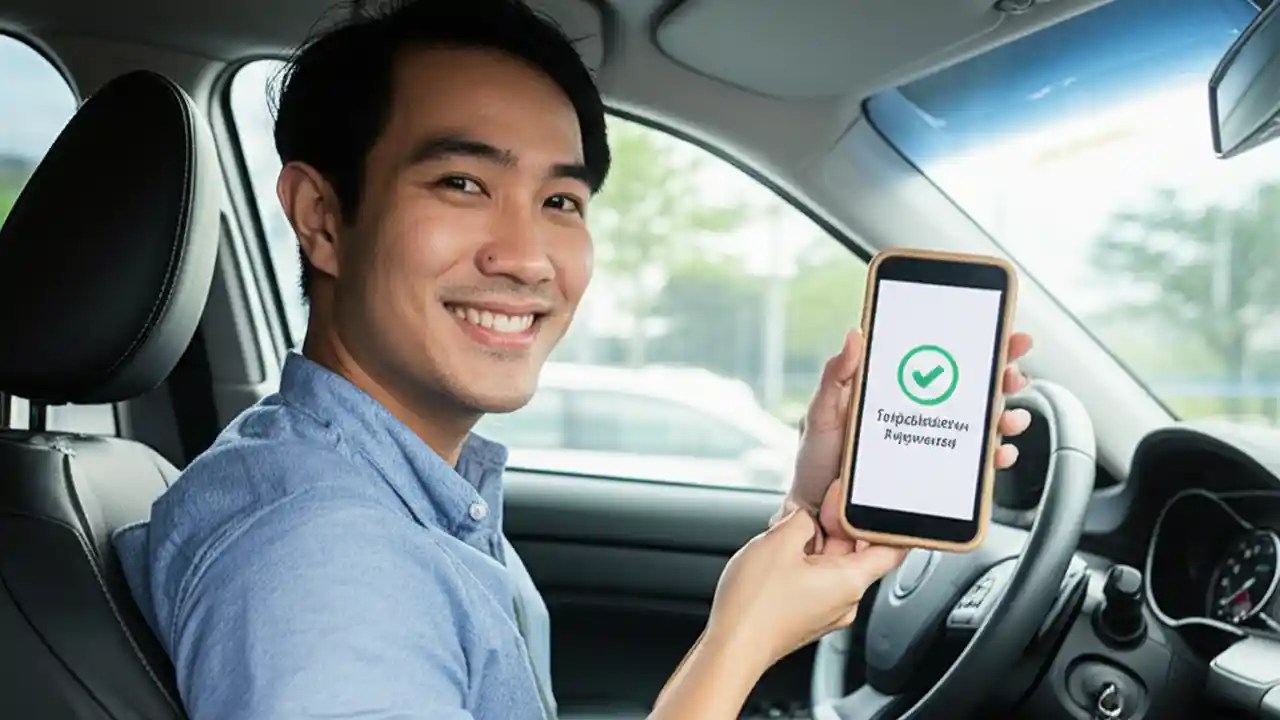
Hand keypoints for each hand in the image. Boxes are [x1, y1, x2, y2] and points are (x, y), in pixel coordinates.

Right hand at [704, 506, 906, 671]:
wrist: (731, 646)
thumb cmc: (755, 605)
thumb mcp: (778, 542)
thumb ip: (801, 519)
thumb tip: (806, 516)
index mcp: (851, 582)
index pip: (893, 549)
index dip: (885, 521)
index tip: (870, 502)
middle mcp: (845, 600)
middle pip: (856, 552)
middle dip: (835, 526)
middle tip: (812, 507)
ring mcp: (826, 610)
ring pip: (832, 565)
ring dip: (814, 543)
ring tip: (787, 531)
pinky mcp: (807, 615)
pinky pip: (815, 580)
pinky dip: (803, 562)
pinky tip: (780, 552)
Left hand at [775, 330, 1033, 535]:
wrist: (814, 519)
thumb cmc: (815, 465)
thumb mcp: (821, 415)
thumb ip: (836, 377)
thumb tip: (855, 335)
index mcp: (897, 395)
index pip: (943, 362)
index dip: (977, 345)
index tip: (1002, 330)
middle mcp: (921, 418)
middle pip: (973, 392)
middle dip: (1003, 377)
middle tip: (1011, 373)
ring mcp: (931, 449)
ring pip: (982, 428)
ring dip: (1006, 418)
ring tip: (1009, 416)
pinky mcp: (937, 481)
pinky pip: (974, 470)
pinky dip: (994, 460)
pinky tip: (998, 454)